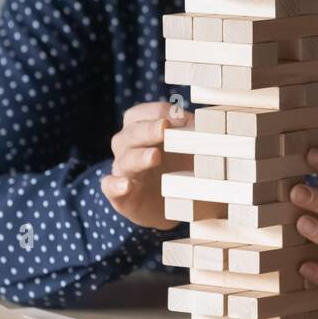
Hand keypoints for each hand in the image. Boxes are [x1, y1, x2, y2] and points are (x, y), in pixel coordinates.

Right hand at [100, 101, 192, 230]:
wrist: (177, 206)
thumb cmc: (182, 167)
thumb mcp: (192, 148)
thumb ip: (196, 133)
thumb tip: (207, 122)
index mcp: (142, 128)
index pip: (144, 113)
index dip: (161, 112)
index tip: (182, 117)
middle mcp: (127, 146)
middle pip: (132, 133)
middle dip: (149, 130)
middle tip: (164, 128)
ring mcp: (122, 171)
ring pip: (124, 159)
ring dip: (139, 156)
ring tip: (154, 156)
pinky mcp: (120, 195)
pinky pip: (110, 187)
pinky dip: (116, 185)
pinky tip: (126, 185)